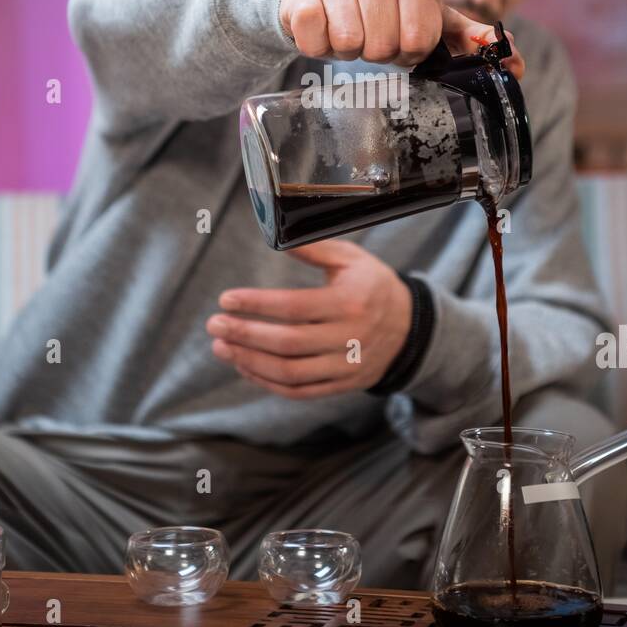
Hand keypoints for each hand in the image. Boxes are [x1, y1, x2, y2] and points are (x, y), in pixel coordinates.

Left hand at [205, 240, 413, 397]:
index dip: (256, 305)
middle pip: (288, 343)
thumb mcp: (351, 258)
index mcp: (350, 302)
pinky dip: (268, 383)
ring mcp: (346, 366)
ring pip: (290, 373)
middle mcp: (349, 337)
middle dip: (245, 335)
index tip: (226, 299)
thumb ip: (314, 247)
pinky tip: (246, 366)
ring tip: (222, 347)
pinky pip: (300, 391)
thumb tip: (275, 235)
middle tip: (214, 325)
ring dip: (249, 362)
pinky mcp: (343, 385)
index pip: (294, 307)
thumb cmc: (373, 285)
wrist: (411, 327)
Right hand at [280, 0, 524, 76]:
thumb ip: (468, 37)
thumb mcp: (428, 14)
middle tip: (370, 36)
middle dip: (377, 53)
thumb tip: (517, 63)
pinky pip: (314, 43)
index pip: (420, 40)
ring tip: (347, 30)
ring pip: (349, 45)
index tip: (400, 38)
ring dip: (347, 50)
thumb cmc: (381, 5)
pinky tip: (321, 29)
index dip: (409, 51)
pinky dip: (317, 47)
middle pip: (384, 47)